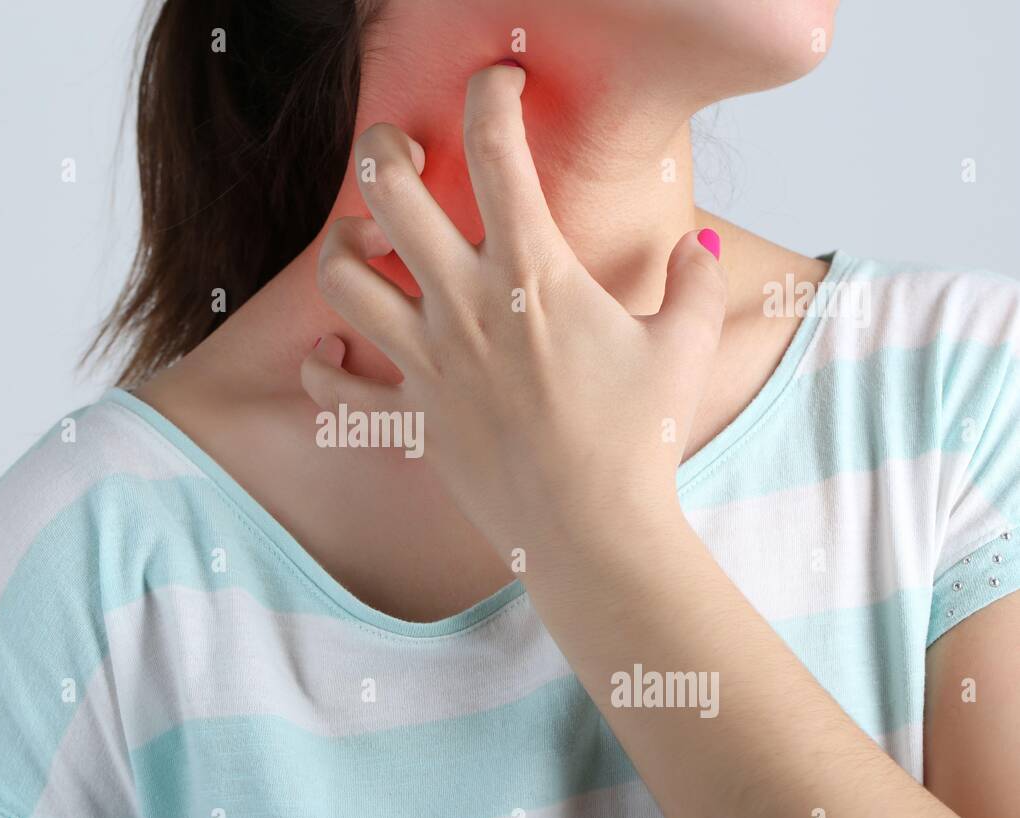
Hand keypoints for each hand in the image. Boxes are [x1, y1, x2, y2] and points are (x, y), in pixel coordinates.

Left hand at [301, 64, 726, 559]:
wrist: (595, 533)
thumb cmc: (640, 440)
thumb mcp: (686, 347)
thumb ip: (695, 284)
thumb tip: (694, 250)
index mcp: (531, 273)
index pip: (495, 150)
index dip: (491, 94)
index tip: (499, 81)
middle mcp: (464, 305)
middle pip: (388, 193)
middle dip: (381, 149)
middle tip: (397, 150)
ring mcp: (427, 362)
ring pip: (340, 278)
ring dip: (340, 247)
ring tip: (361, 244)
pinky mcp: (411, 417)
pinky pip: (337, 386)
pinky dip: (324, 365)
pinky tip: (330, 353)